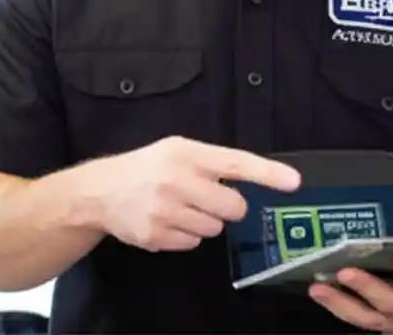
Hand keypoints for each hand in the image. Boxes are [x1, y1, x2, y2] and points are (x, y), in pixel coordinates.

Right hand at [92, 136, 301, 252]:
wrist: (98, 192)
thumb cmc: (145, 168)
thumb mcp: (175, 150)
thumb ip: (210, 163)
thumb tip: (251, 181)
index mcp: (186, 153)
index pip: (235, 162)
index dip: (268, 174)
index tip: (293, 182)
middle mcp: (177, 180)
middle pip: (233, 207)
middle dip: (228, 206)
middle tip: (208, 198)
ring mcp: (166, 210)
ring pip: (214, 228)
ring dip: (204, 221)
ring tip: (179, 207)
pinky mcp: (156, 235)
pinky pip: (193, 243)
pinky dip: (186, 235)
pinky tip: (167, 220)